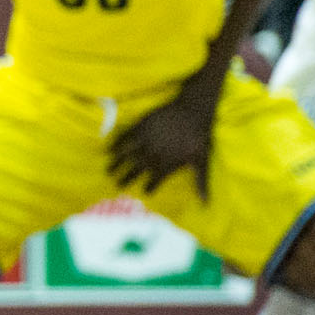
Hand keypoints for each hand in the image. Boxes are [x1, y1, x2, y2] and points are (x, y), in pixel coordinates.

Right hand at [107, 77, 219, 199]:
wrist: (192, 110)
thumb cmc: (199, 136)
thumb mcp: (202, 161)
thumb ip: (201, 183)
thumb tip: (205, 204)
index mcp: (167, 164)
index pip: (155, 180)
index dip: (150, 187)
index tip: (145, 193)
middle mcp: (154, 154)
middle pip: (137, 170)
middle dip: (127, 178)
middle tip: (119, 186)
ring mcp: (146, 140)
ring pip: (128, 155)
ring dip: (117, 164)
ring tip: (108, 171)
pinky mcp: (141, 127)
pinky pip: (125, 137)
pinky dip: (117, 144)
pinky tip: (110, 150)